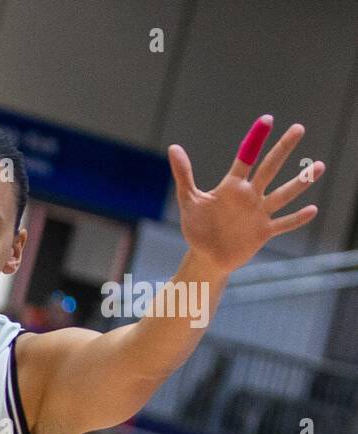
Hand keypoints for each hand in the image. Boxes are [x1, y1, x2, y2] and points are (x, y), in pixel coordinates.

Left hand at [168, 116, 323, 274]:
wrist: (206, 256)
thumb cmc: (198, 227)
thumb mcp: (189, 200)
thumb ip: (184, 175)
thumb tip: (173, 147)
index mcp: (232, 186)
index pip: (246, 158)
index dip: (255, 139)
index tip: (267, 119)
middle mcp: (249, 195)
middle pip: (269, 168)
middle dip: (283, 149)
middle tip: (299, 128)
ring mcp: (259, 213)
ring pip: (283, 194)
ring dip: (300, 182)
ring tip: (318, 166)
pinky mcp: (263, 232)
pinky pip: (283, 224)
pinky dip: (296, 219)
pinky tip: (312, 209)